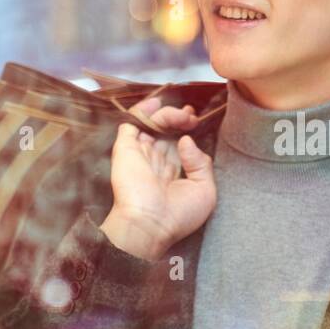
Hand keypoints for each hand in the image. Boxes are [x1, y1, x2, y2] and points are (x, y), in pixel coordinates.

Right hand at [99, 97, 215, 259]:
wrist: (150, 224)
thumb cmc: (178, 215)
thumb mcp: (204, 190)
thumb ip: (201, 163)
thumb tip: (187, 140)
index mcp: (172, 172)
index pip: (177, 143)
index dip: (186, 128)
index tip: (196, 120)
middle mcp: (155, 161)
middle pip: (166, 131)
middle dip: (180, 118)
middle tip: (192, 117)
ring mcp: (140, 153)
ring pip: (152, 124)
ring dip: (168, 114)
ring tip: (182, 115)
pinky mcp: (125, 148)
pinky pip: (131, 123)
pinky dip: (142, 110)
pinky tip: (156, 104)